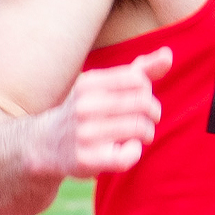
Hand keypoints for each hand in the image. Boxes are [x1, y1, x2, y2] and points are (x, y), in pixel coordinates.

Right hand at [34, 48, 170, 178]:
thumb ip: (140, 70)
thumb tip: (168, 55)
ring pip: (140, 128)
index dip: (146, 91)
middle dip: (152, 113)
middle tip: (145, 120)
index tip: (140, 100)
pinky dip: (134, 152)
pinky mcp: (87, 159)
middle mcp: (85, 106)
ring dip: (145, 133)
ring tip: (136, 136)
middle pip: (143, 104)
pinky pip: (129, 155)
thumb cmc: (86, 111)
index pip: (138, 80)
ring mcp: (85, 133)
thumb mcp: (105, 86)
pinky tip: (123, 150)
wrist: (46, 144)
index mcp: (89, 83)